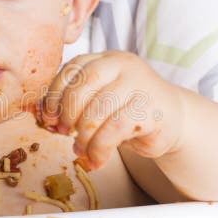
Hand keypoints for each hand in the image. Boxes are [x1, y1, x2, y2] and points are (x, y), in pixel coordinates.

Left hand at [40, 51, 183, 168]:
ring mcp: (139, 85)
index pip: (71, 68)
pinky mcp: (151, 109)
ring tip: (82, 150)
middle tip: (65, 133)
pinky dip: (99, 148)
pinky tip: (97, 159)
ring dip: (83, 137)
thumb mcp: (99, 101)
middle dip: (67, 114)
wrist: (173, 120)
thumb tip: (45, 118)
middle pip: (82, 86)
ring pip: (97, 110)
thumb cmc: (128, 112)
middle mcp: (122, 65)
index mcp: (105, 59)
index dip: (55, 94)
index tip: (49, 117)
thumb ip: (75, 104)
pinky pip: (114, 129)